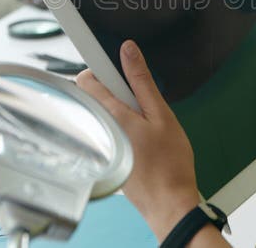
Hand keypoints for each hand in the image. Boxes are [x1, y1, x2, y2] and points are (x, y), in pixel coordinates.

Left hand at [77, 40, 199, 240]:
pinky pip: (106, 129)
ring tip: (143, 124)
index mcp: (111, 114)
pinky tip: (140, 139)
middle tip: (138, 101)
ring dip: (118, 109)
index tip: (115, 66)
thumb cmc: (169, 164)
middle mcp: (99, 128)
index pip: (86, 78)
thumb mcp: (162, 114)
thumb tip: (129, 51)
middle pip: (92, 94)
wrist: (169, 203)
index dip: (100, 68)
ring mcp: (100, 143)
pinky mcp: (106, 155)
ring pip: (100, 112)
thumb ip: (142, 81)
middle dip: (113, 90)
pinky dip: (120, 127)